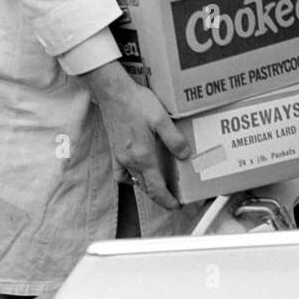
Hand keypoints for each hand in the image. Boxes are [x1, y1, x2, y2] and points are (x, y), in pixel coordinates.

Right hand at [80, 60, 189, 210]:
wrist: (113, 93)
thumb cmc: (136, 103)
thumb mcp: (161, 118)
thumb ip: (174, 138)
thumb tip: (185, 154)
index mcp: (143, 156)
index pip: (156, 188)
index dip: (167, 200)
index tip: (176, 205)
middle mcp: (130, 160)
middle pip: (146, 188)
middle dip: (159, 197)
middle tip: (171, 199)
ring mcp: (120, 156)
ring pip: (134, 181)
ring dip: (147, 188)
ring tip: (158, 187)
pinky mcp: (114, 150)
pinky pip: (120, 173)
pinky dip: (129, 178)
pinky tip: (136, 173)